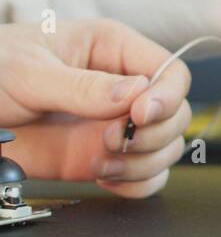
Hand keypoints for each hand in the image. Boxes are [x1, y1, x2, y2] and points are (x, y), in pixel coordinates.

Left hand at [0, 19, 191, 197]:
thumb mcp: (28, 72)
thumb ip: (82, 86)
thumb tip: (136, 94)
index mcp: (111, 51)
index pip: (170, 72)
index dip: (166, 97)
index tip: (139, 115)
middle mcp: (122, 89)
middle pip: (176, 115)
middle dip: (152, 135)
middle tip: (112, 140)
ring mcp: (113, 126)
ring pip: (166, 149)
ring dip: (143, 164)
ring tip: (102, 163)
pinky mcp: (101, 158)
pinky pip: (144, 177)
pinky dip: (136, 185)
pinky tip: (106, 177)